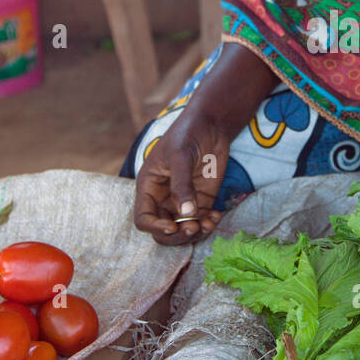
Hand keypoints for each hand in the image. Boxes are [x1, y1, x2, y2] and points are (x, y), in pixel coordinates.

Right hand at [133, 104, 229, 245]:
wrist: (211, 125)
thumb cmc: (188, 134)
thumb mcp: (181, 157)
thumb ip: (182, 185)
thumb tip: (186, 214)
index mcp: (149, 188)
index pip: (143, 218)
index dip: (155, 227)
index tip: (173, 226)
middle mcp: (163, 199)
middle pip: (163, 230)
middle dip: (177, 235)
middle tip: (194, 227)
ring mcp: (183, 201)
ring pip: (183, 230)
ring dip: (196, 232)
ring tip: (210, 222)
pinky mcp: (201, 201)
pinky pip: (201, 221)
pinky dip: (208, 224)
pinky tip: (216, 216)